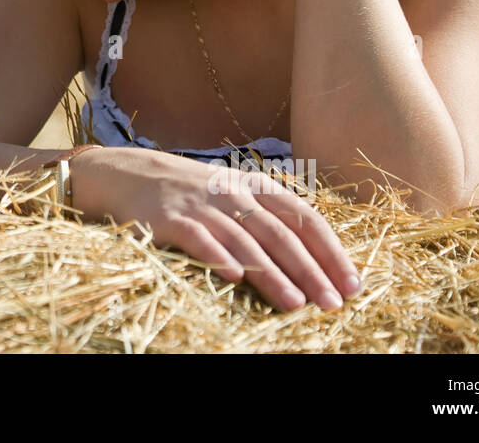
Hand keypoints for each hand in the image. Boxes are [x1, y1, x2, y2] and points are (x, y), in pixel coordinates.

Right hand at [72, 145, 360, 311]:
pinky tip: (234, 278)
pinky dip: (217, 256)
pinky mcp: (169, 219)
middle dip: (310, 270)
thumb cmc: (188, 193)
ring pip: (244, 240)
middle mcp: (232, 193)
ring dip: (272, 273)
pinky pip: (197, 239)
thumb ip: (268, 219)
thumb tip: (316, 262)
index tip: (352, 283)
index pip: (303, 217)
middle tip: (333, 304)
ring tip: (295, 304)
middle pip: (279, 233)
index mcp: (254, 186)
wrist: (127, 174)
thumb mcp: (233, 195)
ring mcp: (200, 205)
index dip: (331, 250)